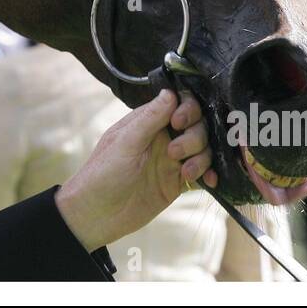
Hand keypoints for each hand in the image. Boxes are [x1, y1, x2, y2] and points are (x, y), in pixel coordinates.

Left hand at [54, 88, 212, 251]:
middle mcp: (162, 138)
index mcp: (147, 123)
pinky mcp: (177, 183)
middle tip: (175, 152)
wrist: (97, 216)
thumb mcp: (125, 143)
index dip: (187, 110)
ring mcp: (171, 161)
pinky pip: (201, 173)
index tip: (179, 123)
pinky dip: (209, 174)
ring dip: (202, 157)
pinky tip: (209, 181)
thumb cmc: (102, 174)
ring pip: (202, 149)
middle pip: (196, 126)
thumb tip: (171, 92)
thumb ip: (149, 119)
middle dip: (194, 137)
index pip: (178, 105)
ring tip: (185, 172)